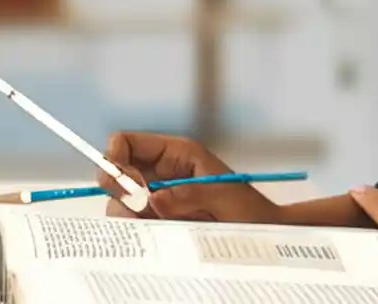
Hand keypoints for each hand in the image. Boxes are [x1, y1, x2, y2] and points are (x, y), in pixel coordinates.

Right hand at [99, 131, 281, 223]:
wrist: (262, 234)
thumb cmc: (248, 208)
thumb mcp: (222, 194)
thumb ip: (188, 193)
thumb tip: (153, 199)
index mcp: (173, 153)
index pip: (126, 142)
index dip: (116, 158)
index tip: (128, 184)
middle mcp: (158, 172)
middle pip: (114, 172)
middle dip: (119, 190)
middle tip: (141, 208)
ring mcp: (155, 198)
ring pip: (119, 201)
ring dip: (128, 214)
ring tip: (158, 225)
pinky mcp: (155, 221)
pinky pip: (131, 224)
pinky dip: (136, 231)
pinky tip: (157, 235)